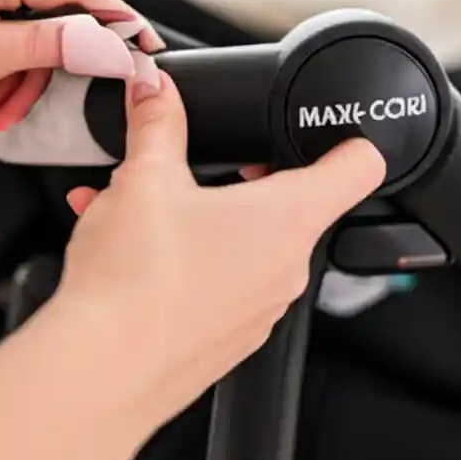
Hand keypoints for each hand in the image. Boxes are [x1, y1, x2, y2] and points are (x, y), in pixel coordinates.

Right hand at [52, 72, 384, 428]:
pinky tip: (128, 249)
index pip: (358, 166)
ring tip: (138, 208)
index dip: (348, 138)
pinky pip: (218, 283)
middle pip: (289, 202)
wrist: (102, 370)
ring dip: (200, 218)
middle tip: (192, 167)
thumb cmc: (136, 281)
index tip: (328, 129)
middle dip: (240, 178)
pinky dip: (183, 260)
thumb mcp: (144, 176)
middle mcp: (287, 267)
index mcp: (289, 218)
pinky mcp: (229, 338)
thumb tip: (155, 89)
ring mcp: (261, 308)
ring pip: (244, 243)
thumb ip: (156, 124)